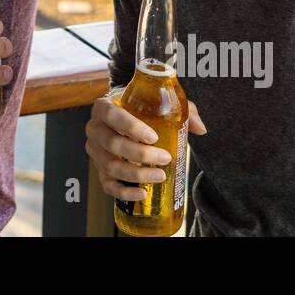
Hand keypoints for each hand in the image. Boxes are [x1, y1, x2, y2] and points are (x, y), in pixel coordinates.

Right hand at [85, 89, 206, 200]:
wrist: (121, 114)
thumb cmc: (138, 106)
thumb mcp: (157, 101)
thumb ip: (181, 110)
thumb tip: (200, 128)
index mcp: (103, 107)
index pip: (112, 115)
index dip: (131, 127)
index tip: (153, 137)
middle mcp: (94, 129)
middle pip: (112, 144)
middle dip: (140, 154)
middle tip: (165, 158)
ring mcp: (95, 151)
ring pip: (111, 166)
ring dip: (136, 174)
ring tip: (160, 175)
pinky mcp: (99, 169)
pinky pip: (107, 184)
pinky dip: (124, 191)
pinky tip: (142, 193)